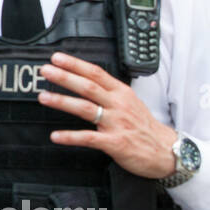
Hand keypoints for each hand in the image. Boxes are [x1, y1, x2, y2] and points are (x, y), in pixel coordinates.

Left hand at [36, 51, 176, 179]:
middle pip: (89, 87)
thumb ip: (109, 92)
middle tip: (46, 71)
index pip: (96, 73)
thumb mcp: (130, 102)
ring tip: (44, 97)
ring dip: (63, 102)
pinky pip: (89, 139)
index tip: (57, 58)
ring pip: (86, 109)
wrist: (166, 151)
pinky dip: (71, 137)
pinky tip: (56, 136)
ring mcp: (116, 124)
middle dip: (65, 77)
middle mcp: (118, 105)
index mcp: (121, 93)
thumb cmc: (144, 126)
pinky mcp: (115, 143)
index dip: (76, 64)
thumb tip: (85, 80)